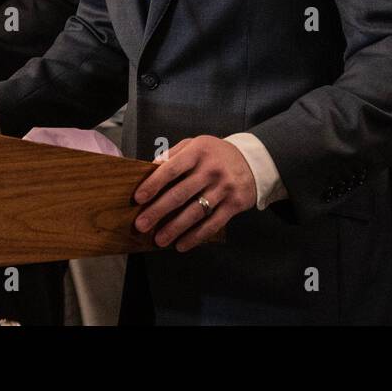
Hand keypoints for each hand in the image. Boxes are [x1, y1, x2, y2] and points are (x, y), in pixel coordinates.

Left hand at [132, 136, 256, 251]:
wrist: (253, 161)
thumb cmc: (215, 154)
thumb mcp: (195, 145)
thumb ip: (172, 155)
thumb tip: (149, 170)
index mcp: (197, 151)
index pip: (171, 169)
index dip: (153, 184)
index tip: (138, 198)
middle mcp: (211, 170)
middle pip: (180, 194)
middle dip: (158, 211)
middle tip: (141, 225)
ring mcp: (224, 188)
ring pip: (195, 212)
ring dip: (175, 228)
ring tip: (159, 240)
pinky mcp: (234, 204)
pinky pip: (212, 224)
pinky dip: (196, 237)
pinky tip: (181, 245)